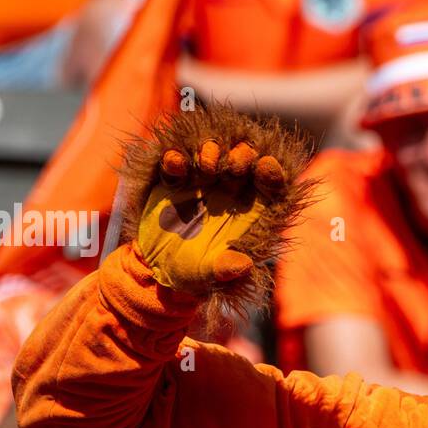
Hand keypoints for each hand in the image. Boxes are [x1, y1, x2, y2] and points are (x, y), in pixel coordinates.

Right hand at [126, 107, 309, 299]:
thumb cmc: (194, 272)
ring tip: (206, 165)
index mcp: (250, 210)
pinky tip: (176, 164)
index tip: (266, 166)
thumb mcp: (209, 275)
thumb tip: (244, 266)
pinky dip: (176, 159)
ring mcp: (201, 181)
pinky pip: (175, 161)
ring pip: (212, 152)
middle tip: (235, 163)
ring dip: (211, 151)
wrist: (156, 268)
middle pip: (243, 160)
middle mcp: (229, 190)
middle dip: (241, 155)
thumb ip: (226, 270)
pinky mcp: (172, 180)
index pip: (270, 184)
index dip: (272, 172)